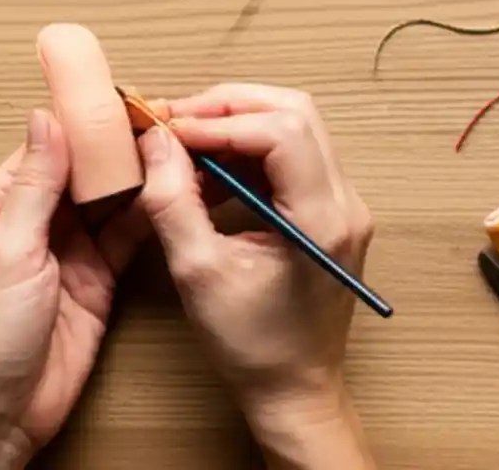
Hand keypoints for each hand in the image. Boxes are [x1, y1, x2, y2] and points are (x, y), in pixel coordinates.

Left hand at [0, 110, 147, 469]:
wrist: (6, 409)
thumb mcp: (8, 249)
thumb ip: (34, 184)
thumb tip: (45, 119)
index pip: (48, 145)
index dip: (85, 122)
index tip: (120, 99)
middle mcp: (34, 218)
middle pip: (84, 167)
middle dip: (120, 145)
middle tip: (162, 118)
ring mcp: (69, 246)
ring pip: (111, 197)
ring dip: (139, 176)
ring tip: (176, 148)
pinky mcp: (98, 275)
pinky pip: (128, 233)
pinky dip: (150, 213)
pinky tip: (172, 191)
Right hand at [138, 84, 376, 468]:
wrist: (295, 392)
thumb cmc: (254, 347)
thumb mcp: (197, 274)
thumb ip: (173, 202)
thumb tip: (154, 143)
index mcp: (322, 219)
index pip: (278, 130)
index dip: (217, 120)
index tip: (166, 130)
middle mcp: (344, 203)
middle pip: (292, 112)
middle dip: (227, 106)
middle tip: (173, 121)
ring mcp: (342, 205)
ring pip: (292, 127)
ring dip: (234, 125)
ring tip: (184, 146)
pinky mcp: (328, 211)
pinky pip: (290, 157)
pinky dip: (246, 151)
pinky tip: (207, 172)